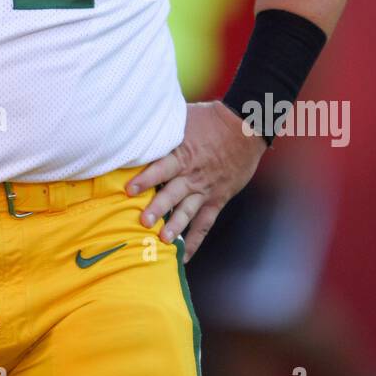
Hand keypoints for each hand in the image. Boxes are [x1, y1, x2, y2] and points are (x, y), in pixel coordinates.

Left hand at [125, 101, 266, 262]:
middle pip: (172, 194)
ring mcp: (205, 189)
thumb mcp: (183, 118)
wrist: (245, 127)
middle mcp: (192, 175)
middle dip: (157, 208)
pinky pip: (204, 224)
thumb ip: (163, 129)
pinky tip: (183, 257)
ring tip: (163, 240)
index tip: (129, 189)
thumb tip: (137, 123)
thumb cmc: (210, 119)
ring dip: (175, 226)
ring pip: (188, 211)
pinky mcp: (217, 199)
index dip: (146, 178)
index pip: (161, 168)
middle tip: (143, 222)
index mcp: (182, 154)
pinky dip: (194, 241)